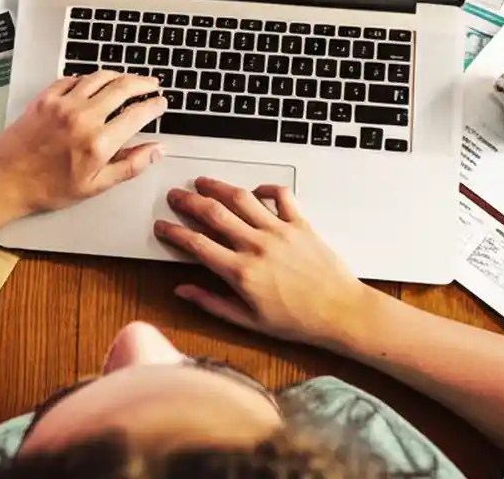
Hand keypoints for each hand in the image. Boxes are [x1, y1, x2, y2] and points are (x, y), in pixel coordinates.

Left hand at [0, 71, 166, 218]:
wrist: (3, 180)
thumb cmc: (47, 188)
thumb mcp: (95, 185)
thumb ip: (129, 165)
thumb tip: (157, 150)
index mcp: (99, 142)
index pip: (138, 114)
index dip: (154, 105)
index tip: (161, 103)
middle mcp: (83, 117)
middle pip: (122, 87)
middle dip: (142, 83)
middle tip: (151, 84)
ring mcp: (62, 104)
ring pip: (99, 77)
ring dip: (118, 76)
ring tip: (128, 80)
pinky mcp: (45, 98)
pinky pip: (73, 79)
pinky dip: (88, 78)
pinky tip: (93, 84)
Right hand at [155, 177, 378, 348]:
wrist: (341, 313)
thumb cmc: (298, 321)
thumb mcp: (248, 321)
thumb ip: (212, 303)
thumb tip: (183, 291)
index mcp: (241, 272)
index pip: (197, 244)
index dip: (174, 232)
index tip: (162, 226)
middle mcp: (258, 246)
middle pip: (214, 213)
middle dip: (188, 201)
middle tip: (176, 195)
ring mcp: (280, 232)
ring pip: (242, 198)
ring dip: (219, 186)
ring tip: (204, 182)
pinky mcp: (301, 224)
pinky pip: (281, 195)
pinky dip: (266, 188)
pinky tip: (255, 190)